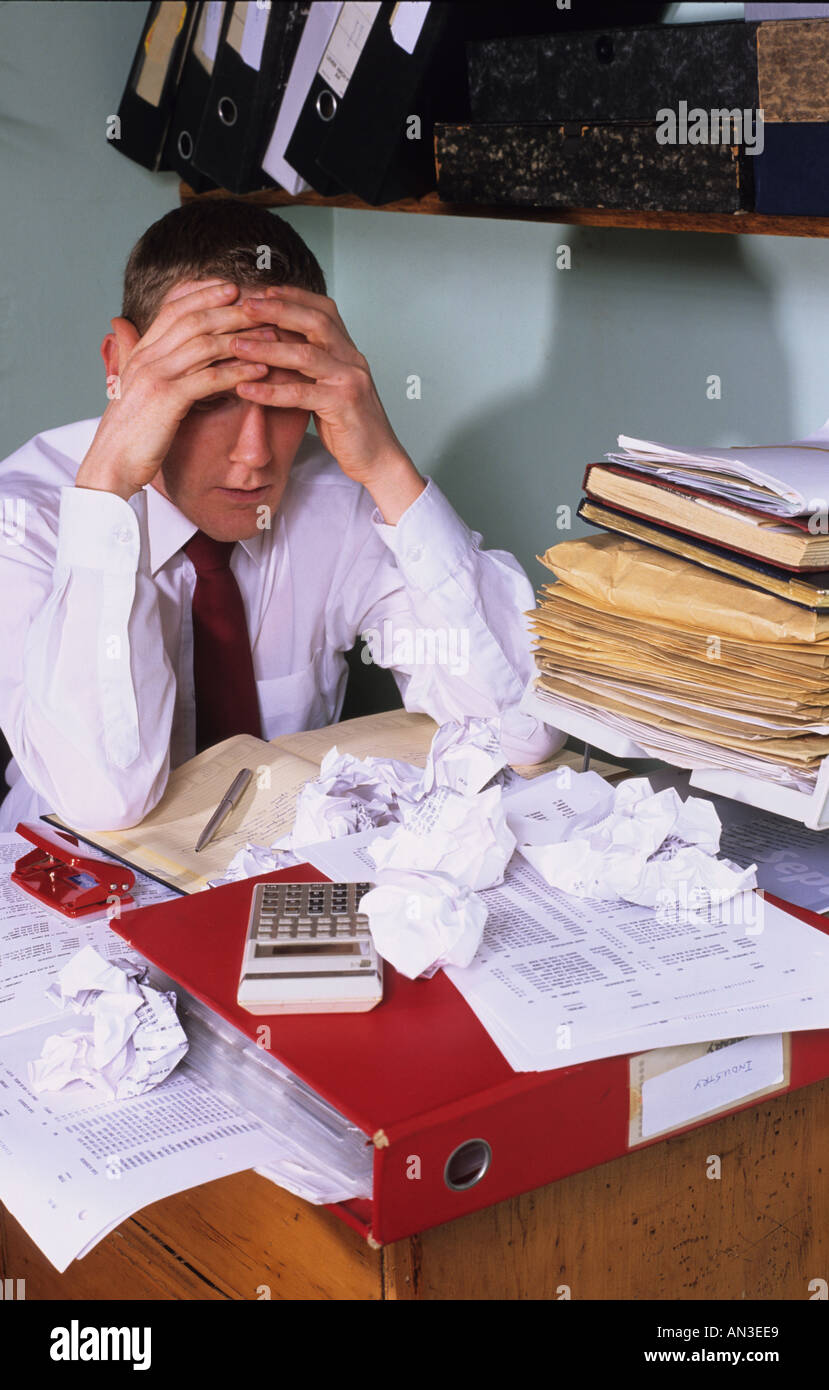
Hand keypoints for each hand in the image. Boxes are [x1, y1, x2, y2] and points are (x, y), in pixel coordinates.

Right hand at [75, 282, 272, 500]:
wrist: (111, 464)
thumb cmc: (129, 431)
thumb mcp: (130, 385)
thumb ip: (131, 353)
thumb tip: (121, 325)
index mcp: (141, 351)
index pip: (173, 308)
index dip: (203, 294)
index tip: (231, 287)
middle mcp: (147, 357)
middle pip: (194, 320)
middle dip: (231, 310)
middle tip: (262, 307)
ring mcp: (156, 376)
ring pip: (205, 345)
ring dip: (242, 339)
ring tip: (271, 338)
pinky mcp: (168, 400)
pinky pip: (210, 378)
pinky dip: (238, 372)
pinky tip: (261, 371)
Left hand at [233, 286, 425, 520]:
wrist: (378, 458)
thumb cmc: (349, 425)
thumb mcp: (326, 388)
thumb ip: (307, 367)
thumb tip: (271, 347)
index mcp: (348, 351)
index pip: (324, 310)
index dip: (294, 296)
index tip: (264, 291)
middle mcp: (352, 359)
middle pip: (315, 322)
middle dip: (277, 310)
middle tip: (245, 306)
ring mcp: (350, 380)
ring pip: (305, 354)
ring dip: (266, 347)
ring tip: (236, 345)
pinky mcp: (344, 405)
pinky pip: (301, 394)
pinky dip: (270, 391)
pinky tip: (246, 389)